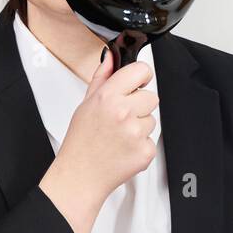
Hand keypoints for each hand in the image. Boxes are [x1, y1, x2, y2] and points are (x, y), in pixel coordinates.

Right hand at [39, 50, 158, 232]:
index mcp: (107, 97)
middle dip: (139, 106)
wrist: (80, 174)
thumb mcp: (85, 104)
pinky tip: (124, 148)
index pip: (141, 71)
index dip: (141, 77)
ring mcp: (136, 133)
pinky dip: (140, 144)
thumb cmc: (81, 141)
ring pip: (152, 120)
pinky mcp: (146, 150)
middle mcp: (123, 113)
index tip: (137, 83)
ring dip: (139, 126)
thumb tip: (111, 58)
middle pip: (151, 97)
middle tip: (121, 118)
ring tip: (119, 136)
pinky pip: (152, 140)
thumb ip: (102, 78)